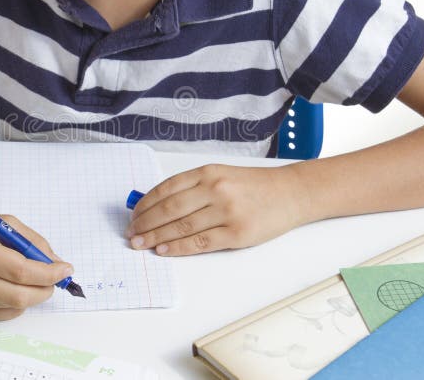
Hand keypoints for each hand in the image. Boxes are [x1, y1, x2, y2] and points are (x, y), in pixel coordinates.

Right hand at [0, 210, 73, 320]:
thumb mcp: (3, 223)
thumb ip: (32, 242)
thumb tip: (57, 264)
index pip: (20, 271)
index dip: (48, 273)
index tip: (66, 269)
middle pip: (19, 295)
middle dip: (46, 289)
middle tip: (56, 279)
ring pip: (15, 306)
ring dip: (33, 295)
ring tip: (33, 278)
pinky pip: (4, 314)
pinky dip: (18, 303)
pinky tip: (14, 286)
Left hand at [126, 164, 308, 255]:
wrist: (291, 193)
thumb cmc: (254, 186)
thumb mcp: (222, 175)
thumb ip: (193, 188)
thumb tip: (157, 205)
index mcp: (208, 172)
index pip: (166, 188)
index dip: (145, 204)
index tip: (133, 215)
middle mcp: (215, 189)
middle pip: (170, 209)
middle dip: (146, 223)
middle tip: (132, 233)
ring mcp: (226, 211)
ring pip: (182, 227)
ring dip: (157, 238)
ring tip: (141, 244)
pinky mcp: (237, 234)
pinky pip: (200, 243)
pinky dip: (178, 248)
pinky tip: (164, 250)